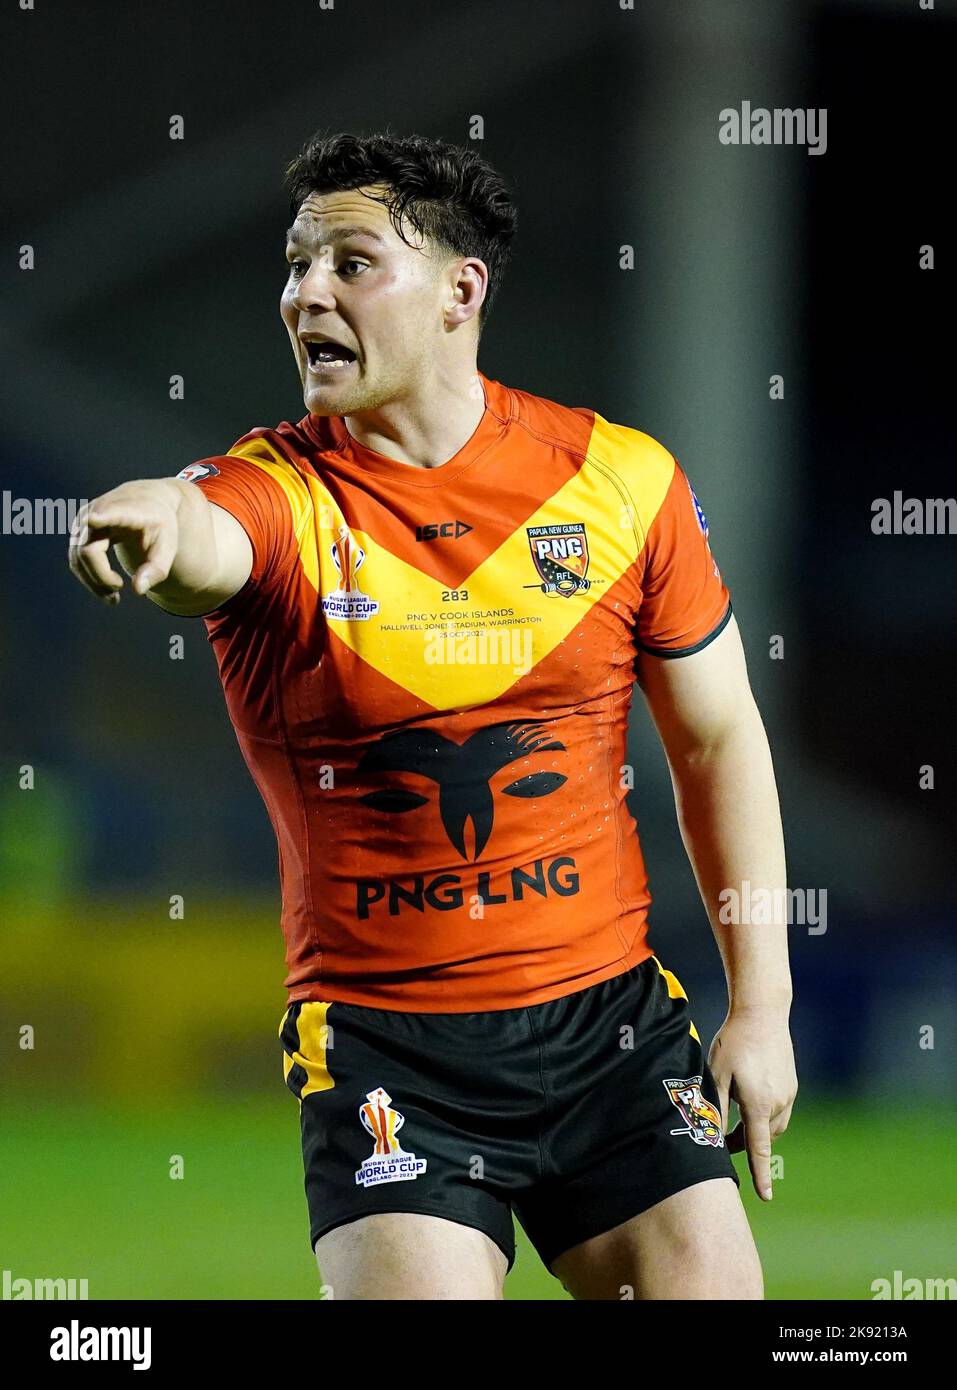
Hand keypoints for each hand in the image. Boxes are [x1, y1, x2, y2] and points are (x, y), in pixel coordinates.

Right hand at [68, 480, 181, 603]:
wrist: (146, 500)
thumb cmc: (160, 524)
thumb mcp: (168, 546)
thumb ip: (157, 569)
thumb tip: (138, 590)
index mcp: (126, 510)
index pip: (110, 513)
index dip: (100, 517)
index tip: (92, 519)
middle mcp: (99, 511)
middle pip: (88, 550)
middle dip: (101, 577)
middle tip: (117, 597)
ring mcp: (84, 520)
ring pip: (77, 558)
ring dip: (92, 582)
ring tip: (114, 598)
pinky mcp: (78, 531)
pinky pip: (76, 559)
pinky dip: (89, 577)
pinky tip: (107, 589)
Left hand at [708, 1011, 796, 1201]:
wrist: (763, 1013)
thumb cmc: (734, 1042)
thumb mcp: (717, 1075)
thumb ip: (716, 1108)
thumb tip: (713, 1137)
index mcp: (758, 1103)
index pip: (759, 1148)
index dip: (760, 1174)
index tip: (766, 1197)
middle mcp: (778, 1102)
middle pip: (762, 1137)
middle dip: (745, 1144)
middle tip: (722, 1138)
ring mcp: (788, 1094)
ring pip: (772, 1125)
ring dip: (756, 1129)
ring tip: (735, 1115)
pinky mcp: (792, 1085)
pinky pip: (779, 1110)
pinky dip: (765, 1115)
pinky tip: (750, 1096)